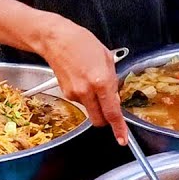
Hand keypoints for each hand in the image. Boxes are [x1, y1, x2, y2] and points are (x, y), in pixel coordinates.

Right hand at [39, 19, 127, 144]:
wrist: (56, 40)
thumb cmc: (82, 43)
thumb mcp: (107, 59)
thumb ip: (113, 82)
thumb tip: (115, 99)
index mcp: (101, 81)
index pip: (112, 113)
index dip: (119, 128)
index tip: (122, 139)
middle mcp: (87, 92)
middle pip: (99, 120)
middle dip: (106, 119)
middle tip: (110, 108)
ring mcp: (75, 94)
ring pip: (90, 110)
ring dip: (96, 103)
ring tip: (93, 80)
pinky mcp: (66, 94)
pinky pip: (81, 101)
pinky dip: (86, 96)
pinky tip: (84, 79)